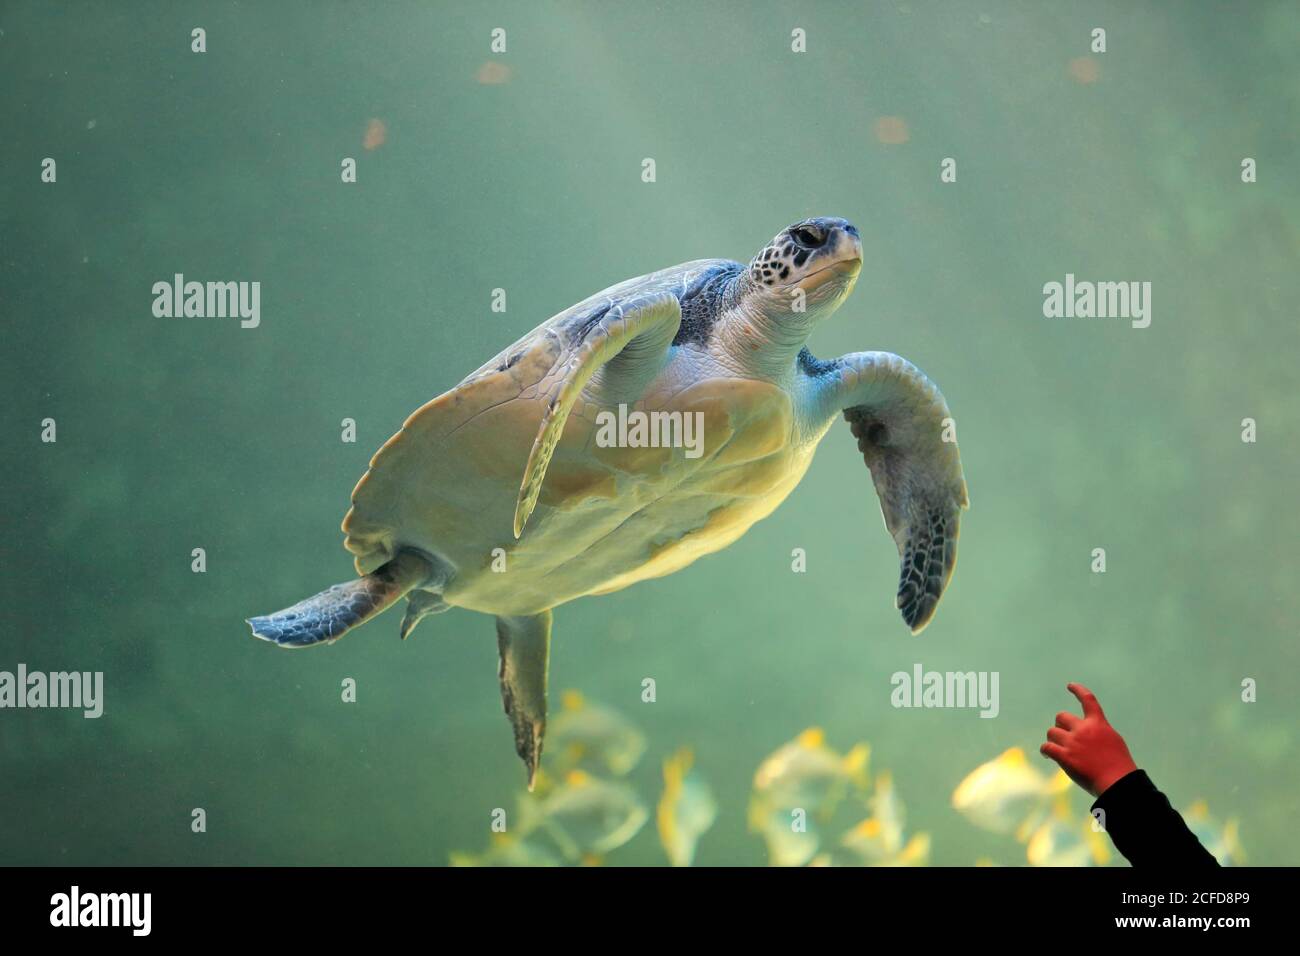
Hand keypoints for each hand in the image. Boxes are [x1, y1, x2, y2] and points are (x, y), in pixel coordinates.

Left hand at [1040, 683, 1137, 797]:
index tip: (1070, 685)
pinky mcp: (1064, 756)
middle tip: (1063, 737)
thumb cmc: (1119, 766)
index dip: (1078, 690)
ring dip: (1053, 739)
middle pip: (1061, 717)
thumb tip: (1085, 734)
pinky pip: (1046, 747)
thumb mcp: (1113, 742)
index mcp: (1098, 724)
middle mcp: (1084, 729)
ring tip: (1056, 748)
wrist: (1118, 782)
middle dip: (1060, 725)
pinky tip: (1047, 754)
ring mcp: (1073, 742)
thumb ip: (1098, 733)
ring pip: (1052, 732)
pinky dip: (1045, 750)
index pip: (1088, 700)